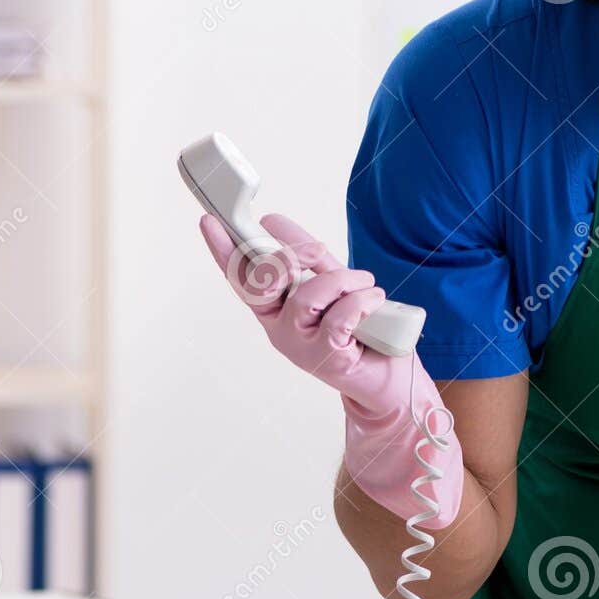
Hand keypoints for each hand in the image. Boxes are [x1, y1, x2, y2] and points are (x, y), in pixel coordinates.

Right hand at [197, 211, 409, 418]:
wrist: (389, 377)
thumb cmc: (359, 329)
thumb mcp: (331, 284)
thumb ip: (305, 256)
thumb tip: (271, 222)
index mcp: (274, 307)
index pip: (242, 276)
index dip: (224, 250)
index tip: (209, 221)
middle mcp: (279, 327)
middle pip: (262, 286)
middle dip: (288, 259)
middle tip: (318, 250)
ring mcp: (299, 346)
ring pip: (306, 298)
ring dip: (342, 281)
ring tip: (365, 283)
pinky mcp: (326, 358)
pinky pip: (338, 318)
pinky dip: (360, 301)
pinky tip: (373, 299)